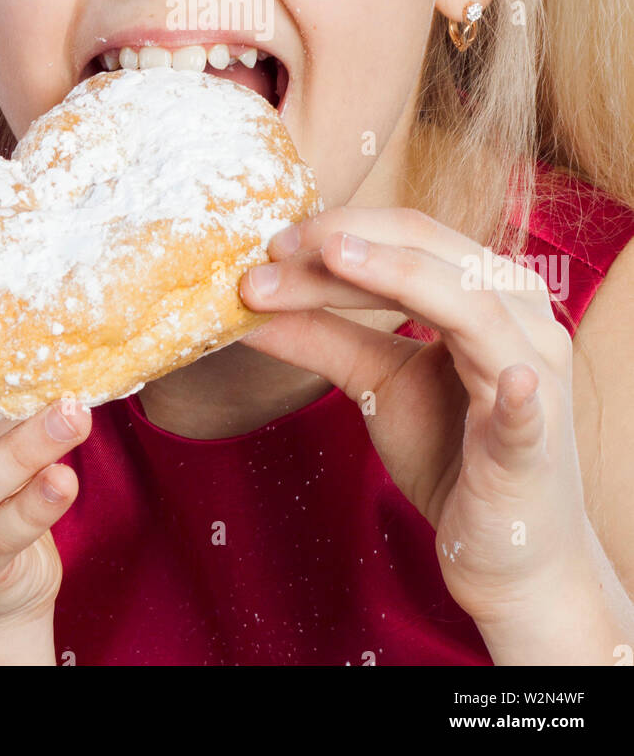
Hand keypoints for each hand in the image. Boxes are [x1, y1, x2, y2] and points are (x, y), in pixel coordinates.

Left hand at [239, 205, 591, 625]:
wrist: (505, 553)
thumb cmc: (451, 453)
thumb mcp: (377, 382)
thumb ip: (323, 336)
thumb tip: (247, 299)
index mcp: (485, 290)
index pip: (410, 237)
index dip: (340, 229)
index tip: (268, 244)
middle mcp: (520, 316)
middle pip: (430, 255)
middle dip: (348, 245)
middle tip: (271, 252)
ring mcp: (535, 377)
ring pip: (471, 307)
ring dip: (395, 278)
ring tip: (334, 257)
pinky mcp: (534, 448)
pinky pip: (529, 415)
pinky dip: (519, 397)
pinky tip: (509, 380)